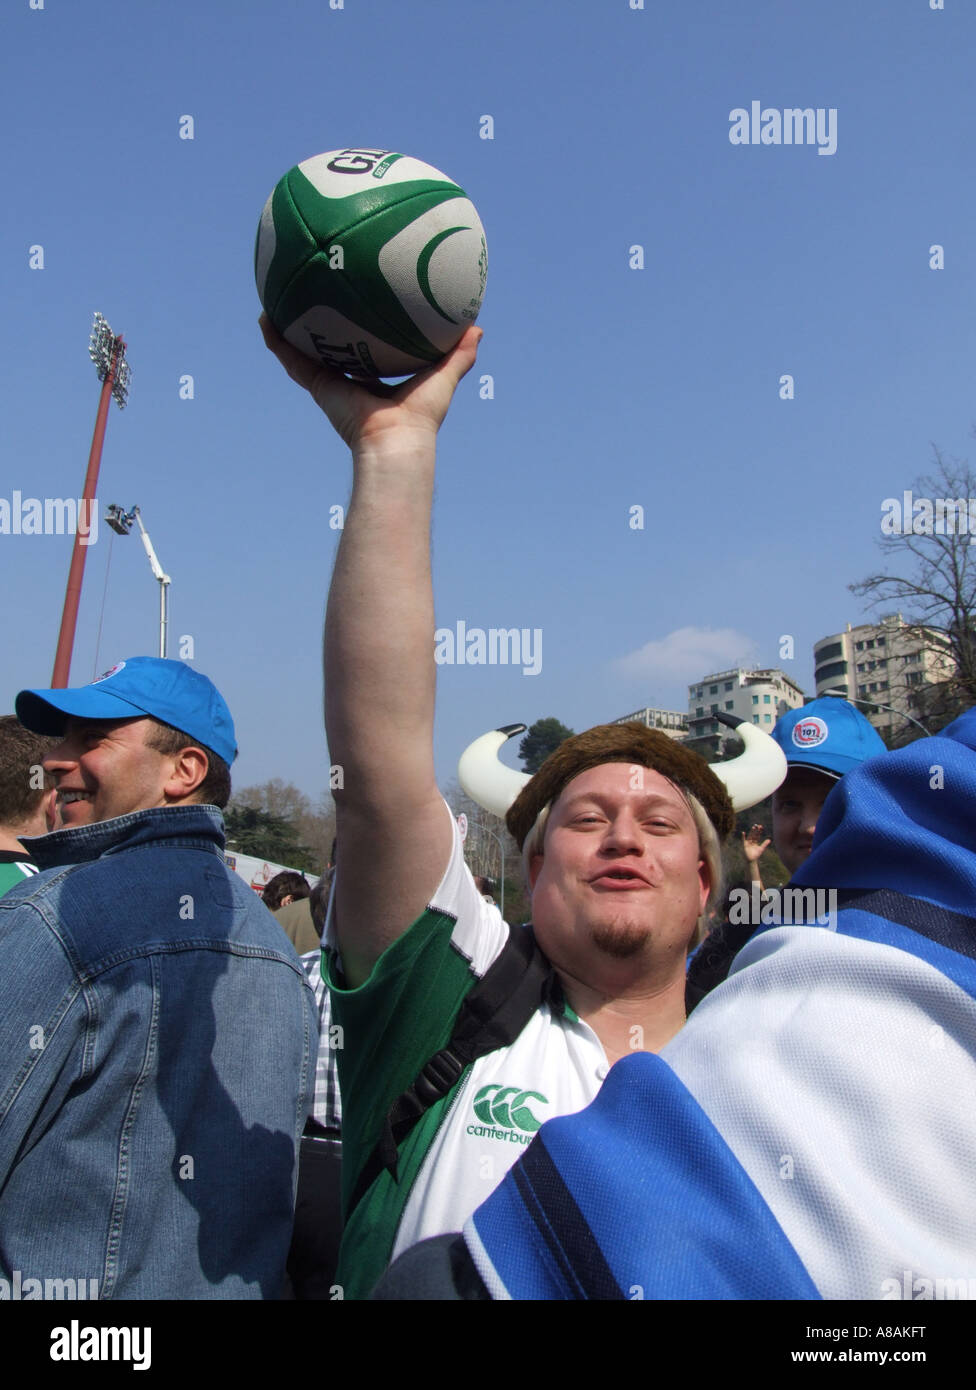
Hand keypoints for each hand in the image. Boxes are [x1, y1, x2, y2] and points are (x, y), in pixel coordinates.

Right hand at [259, 314, 481, 451]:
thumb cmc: (421, 415)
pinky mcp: (318, 386)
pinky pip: (292, 360)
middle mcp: (350, 382)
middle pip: (331, 349)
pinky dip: (276, 341)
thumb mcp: (443, 376)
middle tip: (311, 298)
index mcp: (377, 381)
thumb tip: (477, 327)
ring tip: (275, 301)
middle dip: (320, 328)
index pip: (366, 352)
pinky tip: (264, 318)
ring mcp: (331, 385)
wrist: (395, 441)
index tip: (355, 309)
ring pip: (304, 352)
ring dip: (288, 330)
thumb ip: (459, 354)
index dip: (359, 333)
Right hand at [741, 824, 770, 862]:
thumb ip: (765, 844)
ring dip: (751, 832)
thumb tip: (770, 840)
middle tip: (757, 825)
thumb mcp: (761, 848)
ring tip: (753, 827)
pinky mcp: (745, 845)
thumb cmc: (756, 854)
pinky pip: (744, 840)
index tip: (761, 827)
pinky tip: (743, 832)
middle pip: (754, 834)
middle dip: (756, 830)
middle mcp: (752, 841)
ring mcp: (748, 843)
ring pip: (750, 836)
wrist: (752, 859)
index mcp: (755, 842)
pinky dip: (743, 836)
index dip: (759, 831)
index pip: (757, 835)